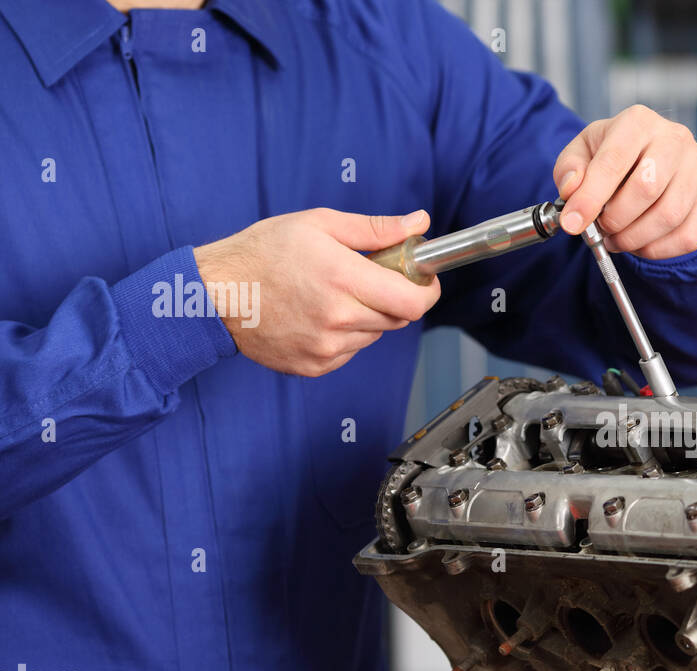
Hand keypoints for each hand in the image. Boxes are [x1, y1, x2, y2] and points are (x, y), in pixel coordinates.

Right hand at [193, 208, 440, 376]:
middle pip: (397, 318)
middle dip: (394, 297)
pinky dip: (345, 335)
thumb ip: (375, 229)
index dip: (426, 291)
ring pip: (374, 335)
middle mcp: (338, 318)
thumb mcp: (319, 224)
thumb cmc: (262, 253)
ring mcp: (326, 347)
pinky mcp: (314, 365)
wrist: (214, 293)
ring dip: (368, 316)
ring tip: (333, 294)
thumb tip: (418, 224)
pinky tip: (317, 315)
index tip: (423, 280)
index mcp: (343, 279)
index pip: (412, 302)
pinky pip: (350, 351)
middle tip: (370, 277)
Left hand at [553, 104, 696, 258]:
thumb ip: (570, 169)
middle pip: (647, 188)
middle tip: (602, 230)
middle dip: (617, 219)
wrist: (658, 161)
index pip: (614, 161)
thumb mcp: (584, 153)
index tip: (572, 224)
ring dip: (635, 238)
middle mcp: (675, 139)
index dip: (590, 197)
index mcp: (638, 122)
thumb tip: (572, 190)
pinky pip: (689, 236)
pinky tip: (642, 244)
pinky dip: (659, 250)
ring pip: (669, 215)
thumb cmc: (616, 157)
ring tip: (619, 239)